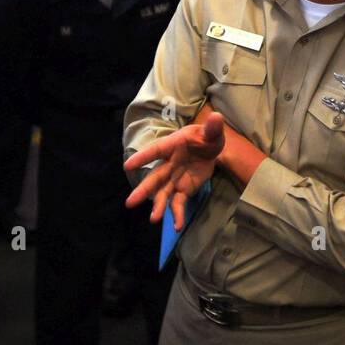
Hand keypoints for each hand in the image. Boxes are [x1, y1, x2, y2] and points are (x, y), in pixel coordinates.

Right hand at [124, 113, 225, 230]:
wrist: (211, 149)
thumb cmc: (206, 137)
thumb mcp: (212, 131)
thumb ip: (212, 128)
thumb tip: (217, 118)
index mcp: (173, 146)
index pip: (156, 151)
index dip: (143, 157)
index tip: (128, 165)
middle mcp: (169, 164)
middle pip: (154, 178)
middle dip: (143, 190)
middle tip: (129, 203)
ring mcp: (175, 178)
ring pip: (163, 193)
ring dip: (158, 206)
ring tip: (153, 219)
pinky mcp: (184, 189)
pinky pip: (178, 202)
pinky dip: (177, 214)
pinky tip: (177, 226)